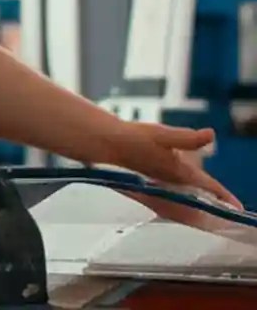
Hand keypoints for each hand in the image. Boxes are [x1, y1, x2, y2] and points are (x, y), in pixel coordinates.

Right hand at [104, 121, 242, 209]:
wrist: (105, 143)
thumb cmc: (133, 138)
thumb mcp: (162, 135)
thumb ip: (187, 138)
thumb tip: (210, 134)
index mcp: (178, 172)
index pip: (207, 186)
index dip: (223, 196)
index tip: (238, 208)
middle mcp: (170, 182)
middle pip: (197, 199)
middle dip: (212, 206)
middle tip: (227, 210)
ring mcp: (160, 183)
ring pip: (184, 200)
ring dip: (197, 206)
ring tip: (209, 208)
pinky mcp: (150, 182)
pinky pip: (171, 198)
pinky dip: (180, 203)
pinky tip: (181, 198)